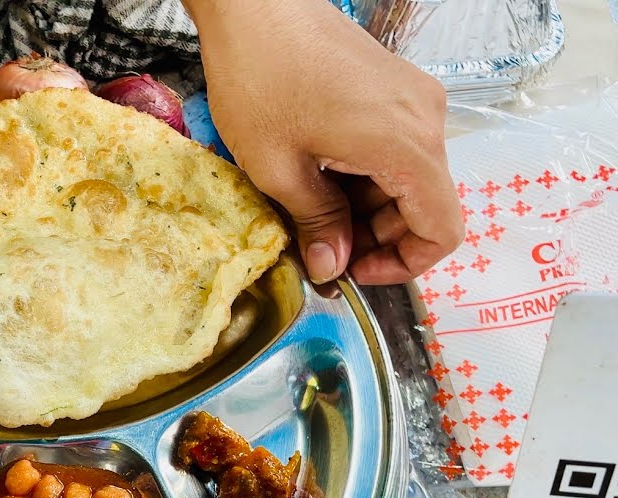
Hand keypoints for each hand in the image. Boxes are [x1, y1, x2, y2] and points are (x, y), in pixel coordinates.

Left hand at [186, 0, 462, 283]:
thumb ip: (316, 223)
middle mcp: (425, 120)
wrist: (255, 6)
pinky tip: (317, 178)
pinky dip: (364, 176)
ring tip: (310, 214)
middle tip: (321, 250)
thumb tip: (333, 267)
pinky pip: (394, 149)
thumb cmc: (261, 77)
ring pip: (408, 178)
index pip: (442, 229)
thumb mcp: (279, 168)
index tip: (356, 273)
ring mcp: (413, 100)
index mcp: (407, 145)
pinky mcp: (393, 89)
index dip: (403, 265)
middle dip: (377, 239)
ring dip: (367, 208)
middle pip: (425, 205)